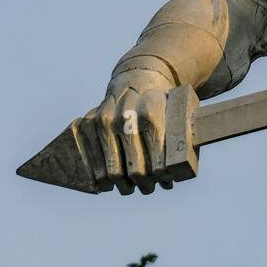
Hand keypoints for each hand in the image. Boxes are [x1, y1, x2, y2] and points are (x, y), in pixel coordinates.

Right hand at [80, 59, 175, 194]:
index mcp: (153, 111)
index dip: (162, 175)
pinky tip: (107, 183)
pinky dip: (99, 174)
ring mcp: (105, 118)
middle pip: (134, 167)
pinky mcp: (89, 122)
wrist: (137, 78)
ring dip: (121, 183)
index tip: (166, 182)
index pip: (157, 157)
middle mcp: (127, 115)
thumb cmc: (161, 102)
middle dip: (143, 182)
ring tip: (130, 188)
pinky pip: (92, 159)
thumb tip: (171, 179)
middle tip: (148, 188)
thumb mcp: (175, 112)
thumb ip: (178, 139)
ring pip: (111, 168)